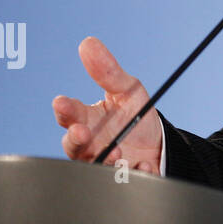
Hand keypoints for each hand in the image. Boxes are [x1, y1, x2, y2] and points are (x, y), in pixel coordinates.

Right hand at [53, 36, 162, 173]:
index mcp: (88, 120)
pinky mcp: (122, 178)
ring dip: (103, 161)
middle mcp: (91, 144)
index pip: (69, 115)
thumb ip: (108, 71)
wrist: (161, 144)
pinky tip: (143, 165)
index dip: (64, 109)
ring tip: (118, 156)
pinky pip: (122, 180)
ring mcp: (104, 163)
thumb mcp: (127, 89)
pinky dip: (134, 172)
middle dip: (75, 139)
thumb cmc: (136, 115)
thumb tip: (88, 43)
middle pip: (73, 145)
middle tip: (82, 133)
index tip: (62, 102)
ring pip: (93, 166)